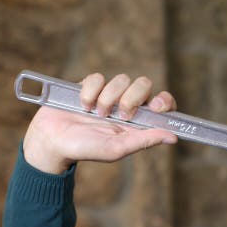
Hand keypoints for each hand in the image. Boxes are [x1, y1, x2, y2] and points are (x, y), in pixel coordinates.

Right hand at [22, 73, 178, 174]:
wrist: (52, 140)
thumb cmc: (86, 149)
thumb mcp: (117, 149)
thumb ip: (144, 141)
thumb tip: (173, 137)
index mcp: (139, 122)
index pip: (163, 103)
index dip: (164, 101)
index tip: (155, 107)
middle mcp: (128, 106)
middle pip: (144, 84)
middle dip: (133, 97)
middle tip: (122, 115)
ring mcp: (109, 94)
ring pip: (122, 80)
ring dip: (109, 98)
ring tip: (97, 114)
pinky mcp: (90, 85)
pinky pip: (98, 77)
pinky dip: (90, 91)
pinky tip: (83, 105)